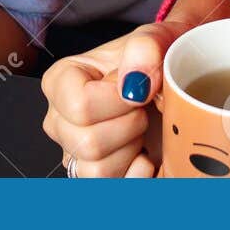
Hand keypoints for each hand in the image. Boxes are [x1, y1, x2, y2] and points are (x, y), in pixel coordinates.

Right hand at [41, 19, 195, 177]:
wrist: (169, 84)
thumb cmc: (153, 62)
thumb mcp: (156, 39)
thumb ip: (146, 47)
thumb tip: (135, 81)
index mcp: (61, 82)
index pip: (79, 105)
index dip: (118, 101)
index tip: (137, 89)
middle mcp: (59, 121)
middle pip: (88, 143)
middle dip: (130, 126)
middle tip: (142, 107)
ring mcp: (74, 153)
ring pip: (96, 172)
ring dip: (131, 150)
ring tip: (140, 127)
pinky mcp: (95, 177)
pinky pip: (112, 190)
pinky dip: (137, 176)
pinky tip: (145, 153)